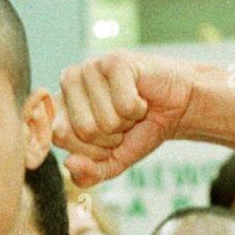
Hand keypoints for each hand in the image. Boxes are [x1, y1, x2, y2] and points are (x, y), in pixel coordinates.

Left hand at [52, 52, 195, 187]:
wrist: (176, 107)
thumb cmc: (138, 131)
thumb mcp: (111, 163)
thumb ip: (88, 174)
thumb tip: (70, 164)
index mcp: (58, 104)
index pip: (57, 137)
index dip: (89, 151)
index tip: (105, 141)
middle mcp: (68, 81)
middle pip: (84, 130)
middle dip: (110, 138)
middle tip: (121, 124)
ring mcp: (90, 67)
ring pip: (105, 119)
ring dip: (125, 123)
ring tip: (130, 110)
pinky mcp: (115, 60)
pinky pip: (124, 105)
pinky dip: (138, 109)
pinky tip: (140, 98)